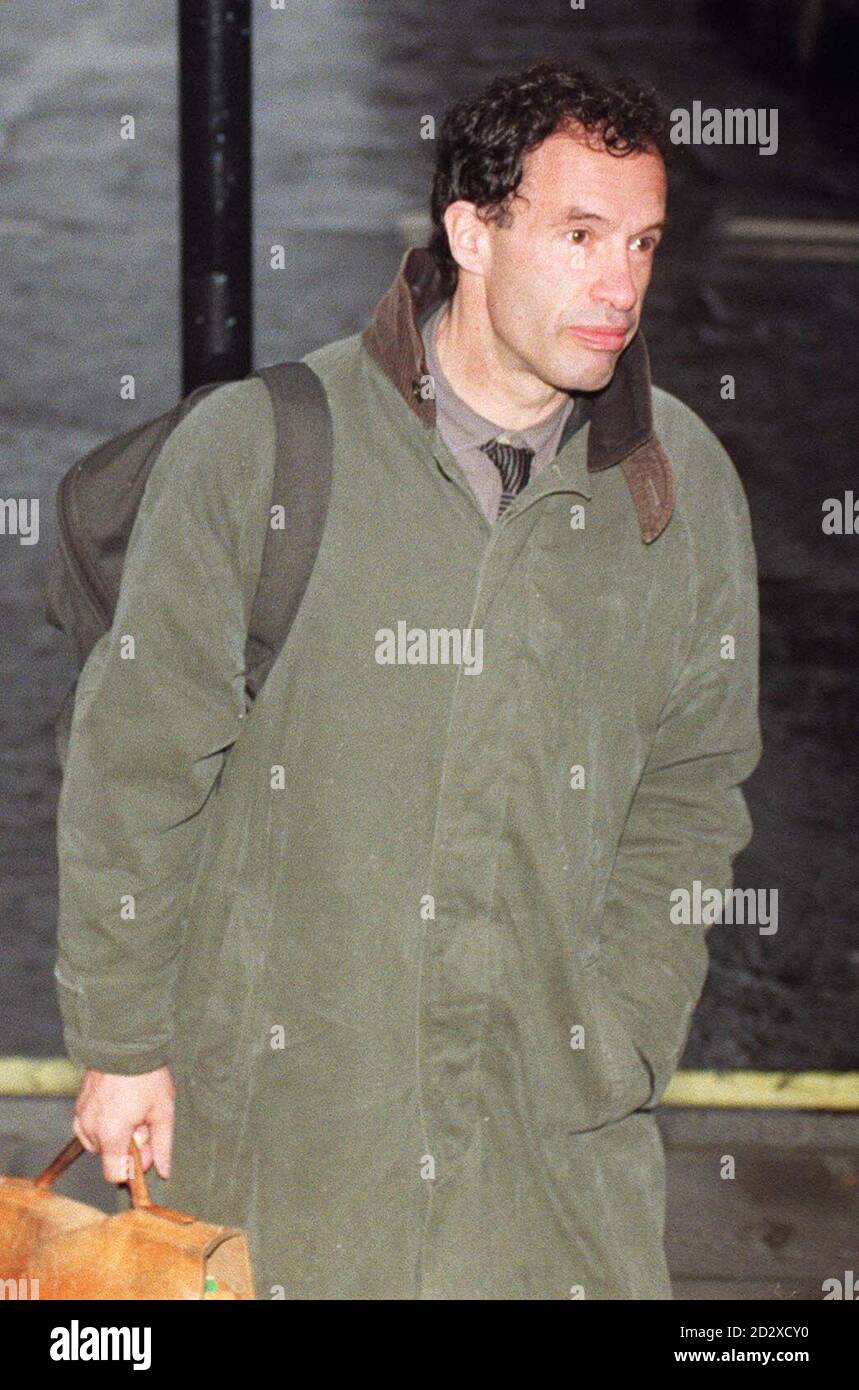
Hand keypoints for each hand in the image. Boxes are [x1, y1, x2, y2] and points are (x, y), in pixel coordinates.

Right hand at [72, 1066, 174, 1184]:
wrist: (125, 1043)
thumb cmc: (146, 1076)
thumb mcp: (162, 1111)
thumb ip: (163, 1145)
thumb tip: (164, 1172)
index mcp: (110, 1135)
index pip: (114, 1174)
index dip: (133, 1168)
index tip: (147, 1148)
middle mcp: (90, 1129)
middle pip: (108, 1156)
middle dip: (127, 1145)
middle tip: (143, 1120)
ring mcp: (81, 1116)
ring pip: (98, 1141)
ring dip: (114, 1134)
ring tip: (131, 1110)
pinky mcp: (78, 1105)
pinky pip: (89, 1126)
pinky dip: (103, 1123)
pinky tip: (119, 1106)